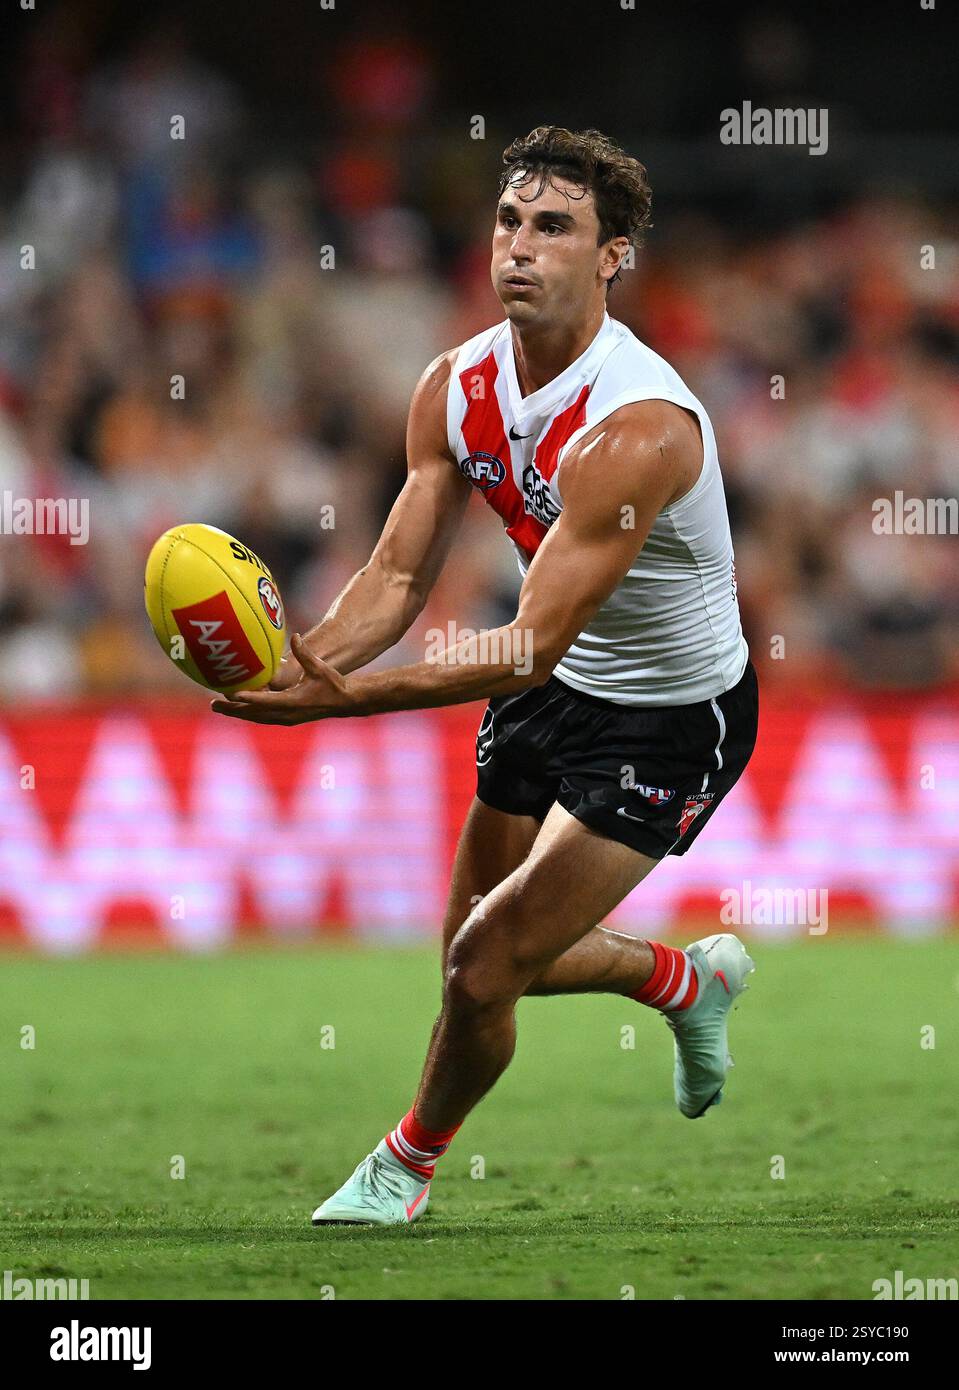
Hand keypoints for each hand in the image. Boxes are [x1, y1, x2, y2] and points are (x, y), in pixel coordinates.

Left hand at [210, 633, 352, 724]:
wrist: (345, 703)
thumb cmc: (333, 684)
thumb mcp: (320, 668)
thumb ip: (305, 654)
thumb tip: (295, 636)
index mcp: (294, 702)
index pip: (266, 701)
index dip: (248, 698)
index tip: (232, 694)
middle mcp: (287, 714)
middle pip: (255, 714)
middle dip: (234, 710)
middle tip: (214, 705)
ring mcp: (286, 719)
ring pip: (256, 718)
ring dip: (238, 713)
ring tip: (219, 707)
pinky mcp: (286, 719)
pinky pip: (262, 717)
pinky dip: (248, 713)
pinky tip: (238, 708)